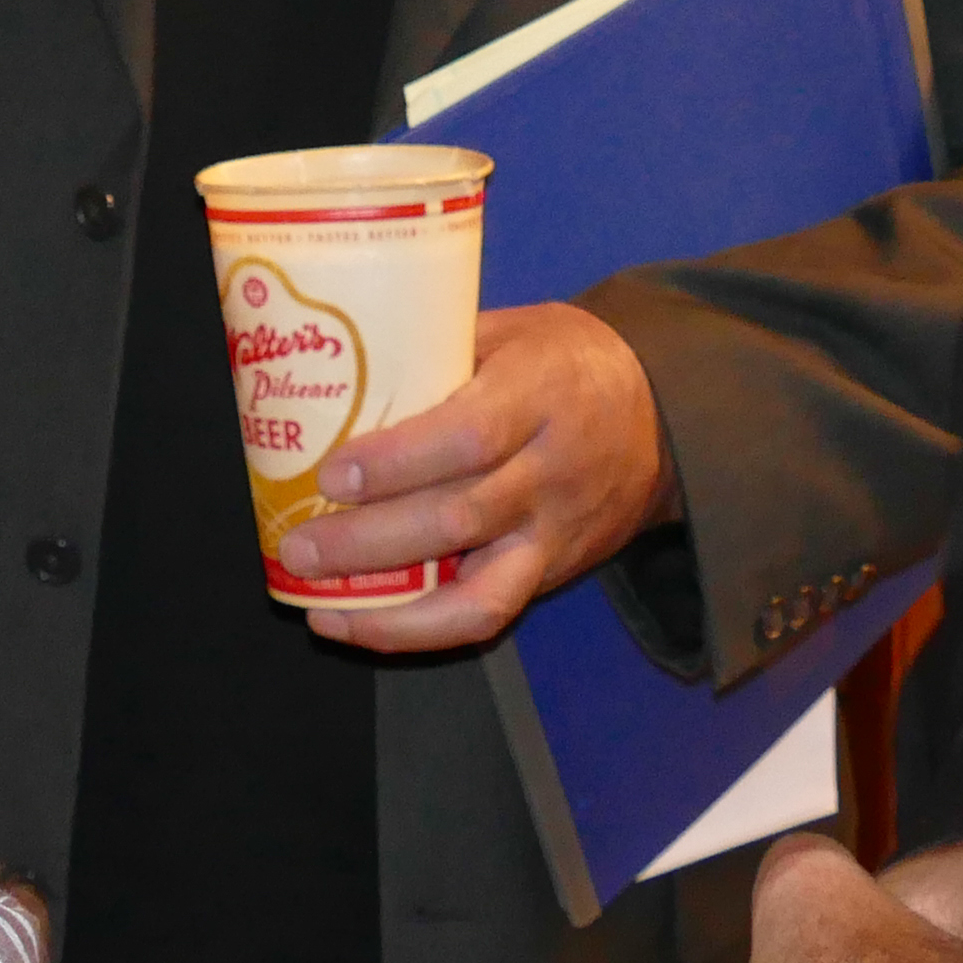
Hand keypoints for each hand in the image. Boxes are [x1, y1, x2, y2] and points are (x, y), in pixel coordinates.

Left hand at [278, 301, 676, 653]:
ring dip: (391, 610)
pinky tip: (361, 626)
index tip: (333, 472)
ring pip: (480, 591)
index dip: (400, 462)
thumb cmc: (566, 360)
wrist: (663, 415)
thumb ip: (440, 348)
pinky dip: (420, 633)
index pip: (471, 436)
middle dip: (372, 542)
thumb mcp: (513, 329)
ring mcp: (555, 532)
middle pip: (462, 518)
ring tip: (319, 608)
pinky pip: (489, 615)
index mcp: (541, 393)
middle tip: (299, 547)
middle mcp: (552, 472)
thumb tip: (338, 367)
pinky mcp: (553, 573)